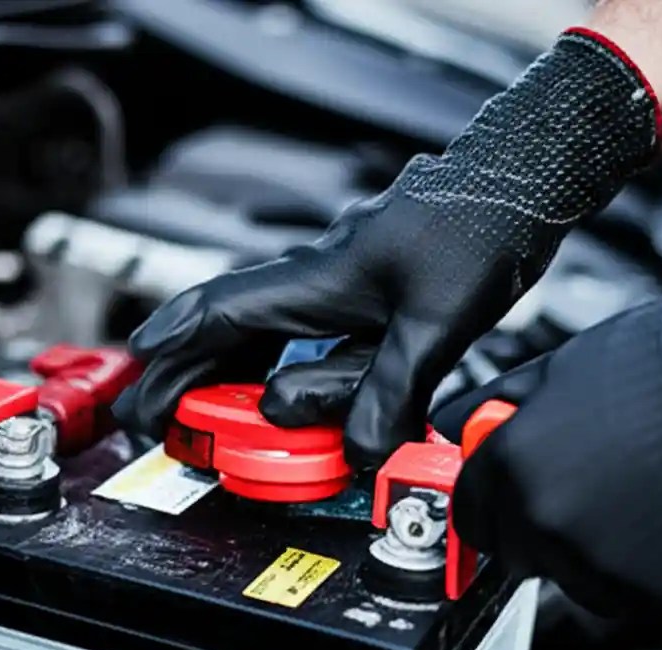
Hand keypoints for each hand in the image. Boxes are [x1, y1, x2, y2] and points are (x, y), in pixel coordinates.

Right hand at [114, 27, 661, 470]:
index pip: (219, 317)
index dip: (173, 357)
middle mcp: (315, 280)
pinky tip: (281, 390)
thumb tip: (358, 451)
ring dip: (229, 372)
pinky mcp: (364, 292)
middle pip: (227, 329)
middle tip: (161, 421)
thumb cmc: (476, 232)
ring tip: (208, 416)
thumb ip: (392, 388)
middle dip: (186, 374)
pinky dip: (279, 366)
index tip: (143, 395)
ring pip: (260, 332)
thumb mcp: (435, 322)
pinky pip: (302, 335)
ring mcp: (336, 284)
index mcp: (316, 280)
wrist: (517, 187)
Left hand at [432, 216, 661, 623]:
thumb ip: (494, 410)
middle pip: (521, 553)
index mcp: (515, 470)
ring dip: (597, 549)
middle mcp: (554, 528)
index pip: (470, 516)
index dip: (491, 500)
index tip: (510, 491)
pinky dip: (655, 568)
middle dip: (540, 522)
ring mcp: (612, 571)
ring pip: (579, 580)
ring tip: (643, 489)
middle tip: (591, 480)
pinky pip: (641, 597)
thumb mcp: (558, 367)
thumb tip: (457, 431)